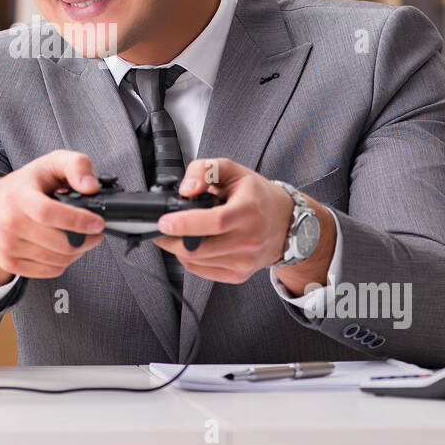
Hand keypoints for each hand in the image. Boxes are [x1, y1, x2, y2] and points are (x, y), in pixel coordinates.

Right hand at [0, 149, 107, 288]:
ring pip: (58, 260)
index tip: (98, 223)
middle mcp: (8, 223)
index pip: (47, 213)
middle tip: (96, 230)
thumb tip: (91, 187)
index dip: (77, 221)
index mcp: (17, 196)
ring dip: (78, 250)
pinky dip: (64, 261)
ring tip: (81, 236)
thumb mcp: (53, 163)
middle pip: (60, 243)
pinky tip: (64, 246)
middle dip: (87, 238)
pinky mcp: (9, 263)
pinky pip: (50, 271)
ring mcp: (7, 246)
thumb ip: (77, 165)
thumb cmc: (29, 184)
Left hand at [153, 157, 322, 284]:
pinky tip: (191, 244)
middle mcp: (249, 239)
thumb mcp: (233, 171)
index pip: (214, 222)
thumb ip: (205, 170)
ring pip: (196, 262)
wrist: (285, 222)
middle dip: (170, 240)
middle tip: (160, 228)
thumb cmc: (256, 195)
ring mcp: (245, 261)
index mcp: (249, 210)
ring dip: (177, 249)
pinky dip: (189, 259)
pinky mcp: (239, 275)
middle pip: (199, 248)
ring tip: (175, 233)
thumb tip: (186, 189)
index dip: (185, 224)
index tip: (164, 222)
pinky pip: (201, 271)